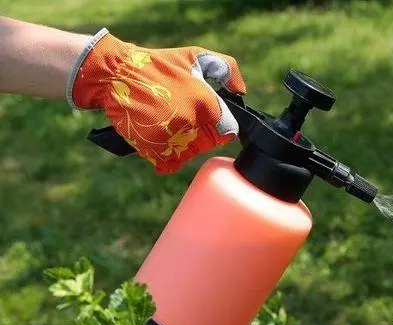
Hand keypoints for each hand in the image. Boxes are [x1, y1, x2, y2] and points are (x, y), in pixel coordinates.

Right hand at [68, 29, 245, 173]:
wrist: (116, 73)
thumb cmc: (158, 64)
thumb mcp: (196, 56)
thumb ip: (227, 70)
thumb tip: (240, 91)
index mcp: (206, 103)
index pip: (228, 130)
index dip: (219, 125)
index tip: (207, 119)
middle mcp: (191, 123)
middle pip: (207, 143)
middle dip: (200, 134)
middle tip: (183, 119)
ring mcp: (171, 137)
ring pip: (188, 154)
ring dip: (183, 146)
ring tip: (169, 126)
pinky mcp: (152, 148)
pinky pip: (168, 164)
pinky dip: (166, 157)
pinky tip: (160, 141)